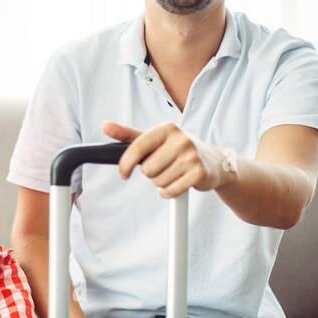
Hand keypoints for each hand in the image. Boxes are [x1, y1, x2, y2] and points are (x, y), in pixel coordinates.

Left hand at [102, 120, 236, 197]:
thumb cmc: (177, 149)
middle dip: (151, 173)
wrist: (212, 160)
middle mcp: (181, 139)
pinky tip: (178, 183)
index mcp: (167, 128)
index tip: (123, 174)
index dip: (125, 164)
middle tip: (163, 167)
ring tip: (173, 173)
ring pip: (158, 181)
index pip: (138, 147)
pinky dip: (169, 191)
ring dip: (161, 182)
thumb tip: (105, 126)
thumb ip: (128, 135)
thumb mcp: (154, 139)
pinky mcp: (199, 173)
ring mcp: (192, 156)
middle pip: (147, 170)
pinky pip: (171, 191)